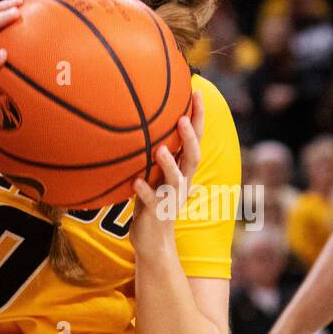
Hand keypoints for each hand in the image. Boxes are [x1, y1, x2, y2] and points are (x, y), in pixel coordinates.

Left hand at [129, 89, 203, 263]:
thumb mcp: (154, 174)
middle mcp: (181, 182)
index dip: (198, 117)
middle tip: (182, 118)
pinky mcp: (156, 214)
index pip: (194, 139)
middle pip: (192, 157)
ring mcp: (170, 199)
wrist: (153, 242)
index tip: (197, 91)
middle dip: (190, 138)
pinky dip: (144, 191)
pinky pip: (150, 201)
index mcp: (182, 170)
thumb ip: (153, 152)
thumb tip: (140, 120)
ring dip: (168, 165)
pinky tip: (134, 182)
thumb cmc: (151, 202)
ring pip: (175, 180)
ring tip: (159, 150)